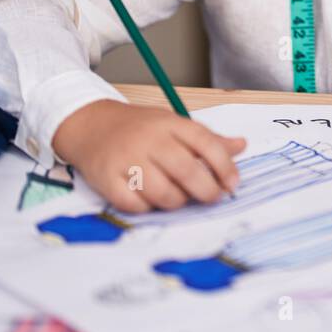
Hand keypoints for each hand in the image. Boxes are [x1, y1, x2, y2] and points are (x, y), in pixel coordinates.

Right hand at [52, 100, 246, 212]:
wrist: (90, 125)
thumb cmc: (139, 128)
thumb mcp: (174, 124)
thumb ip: (207, 139)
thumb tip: (242, 145)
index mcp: (170, 123)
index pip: (206, 143)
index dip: (225, 167)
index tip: (233, 184)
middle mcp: (149, 140)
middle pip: (187, 171)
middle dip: (207, 191)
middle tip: (212, 198)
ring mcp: (126, 160)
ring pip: (163, 193)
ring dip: (177, 202)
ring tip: (178, 197)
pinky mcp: (107, 180)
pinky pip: (135, 205)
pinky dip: (147, 208)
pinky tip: (150, 200)